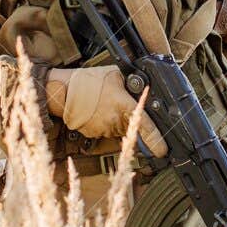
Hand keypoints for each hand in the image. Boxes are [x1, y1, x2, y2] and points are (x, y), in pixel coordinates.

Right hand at [47, 66, 165, 155]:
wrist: (64, 92)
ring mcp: (104, 129)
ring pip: (118, 130)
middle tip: (118, 107)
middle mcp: (116, 120)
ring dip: (116, 121)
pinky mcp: (94, 134)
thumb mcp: (115, 75)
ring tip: (104, 105)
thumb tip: (143, 88)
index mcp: (123, 105)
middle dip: (130, 121)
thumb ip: (131, 84)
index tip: (162, 150)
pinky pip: (105, 132)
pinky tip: (97, 111)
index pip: (146, 126)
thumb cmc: (88, 81)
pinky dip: (104, 123)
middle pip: (132, 128)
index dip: (156, 140)